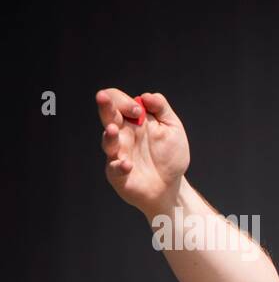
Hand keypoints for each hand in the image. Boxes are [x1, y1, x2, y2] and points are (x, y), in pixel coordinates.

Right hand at [96, 89, 190, 214]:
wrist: (171, 185)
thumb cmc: (169, 155)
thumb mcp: (172, 127)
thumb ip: (162, 108)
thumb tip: (147, 96)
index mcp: (132, 121)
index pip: (118, 102)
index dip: (124, 101)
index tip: (140, 111)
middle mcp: (122, 135)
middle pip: (107, 116)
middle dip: (105, 106)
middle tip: (102, 97)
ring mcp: (118, 154)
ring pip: (107, 141)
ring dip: (109, 136)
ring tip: (113, 130)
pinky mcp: (118, 174)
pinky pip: (115, 169)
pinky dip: (119, 166)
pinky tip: (127, 164)